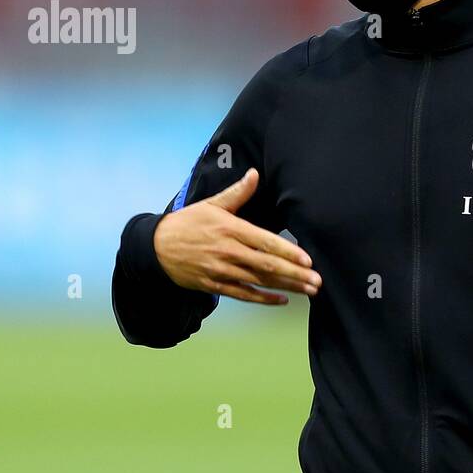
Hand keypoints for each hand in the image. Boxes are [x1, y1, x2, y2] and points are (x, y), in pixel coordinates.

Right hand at [152, 167, 321, 304]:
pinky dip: (263, 299)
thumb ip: (238, 192)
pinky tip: (282, 299)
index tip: (308, 259)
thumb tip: (255, 173)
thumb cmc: (188, 223)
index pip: (265, 242)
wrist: (154, 247)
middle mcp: (228, 252)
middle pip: (267, 265)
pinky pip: (243, 295)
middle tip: (317, 281)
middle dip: (295, 274)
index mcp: (231, 229)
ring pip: (259, 282)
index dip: (288, 252)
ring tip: (309, 291)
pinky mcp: (215, 285)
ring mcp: (221, 271)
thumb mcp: (212, 204)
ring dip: (286, 287)